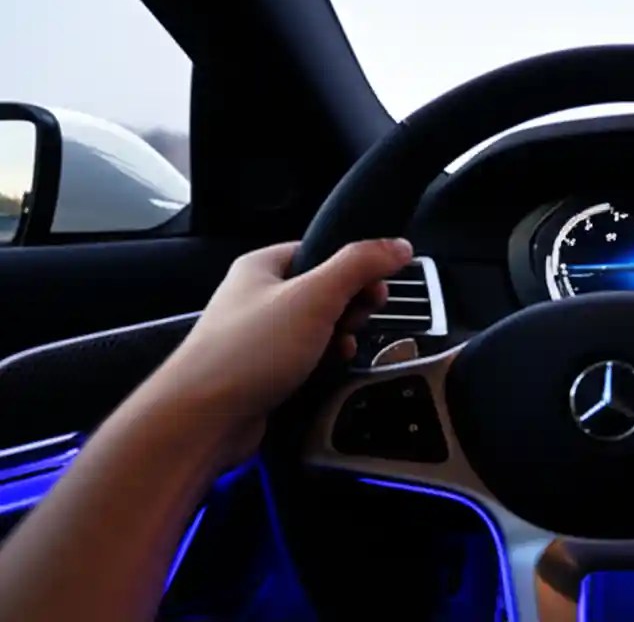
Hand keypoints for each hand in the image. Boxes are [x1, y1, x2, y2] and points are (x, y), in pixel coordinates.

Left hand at [147, 239, 413, 459]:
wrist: (203, 419)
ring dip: (338, 337)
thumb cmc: (254, 349)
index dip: (355, 268)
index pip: (321, 251)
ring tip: (340, 350)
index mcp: (262, 266)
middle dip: (349, 307)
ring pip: (316, 327)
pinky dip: (321, 362)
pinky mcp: (261, 371)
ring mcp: (257, 336)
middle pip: (323, 290)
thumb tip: (400, 245)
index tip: (377, 290)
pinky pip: (304, 357)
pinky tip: (327, 370)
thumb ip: (360, 266)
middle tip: (356, 321)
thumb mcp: (315, 296)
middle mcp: (256, 296)